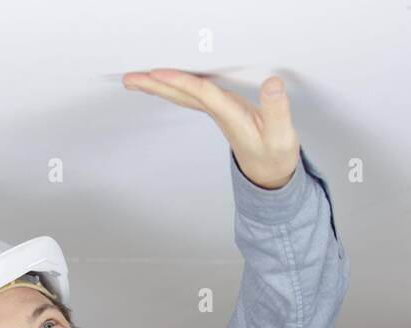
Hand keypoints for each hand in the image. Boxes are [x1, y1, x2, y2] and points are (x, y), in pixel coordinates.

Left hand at [122, 68, 299, 189]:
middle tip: (129, 78)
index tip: (159, 71)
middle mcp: (219, 113)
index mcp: (231, 116)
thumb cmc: (274, 155)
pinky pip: (191, 96)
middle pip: (182, 95)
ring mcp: (217, 113)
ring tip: (135, 79)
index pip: (202, 93)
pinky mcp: (220, 111)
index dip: (181, 81)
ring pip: (183, 96)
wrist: (270, 174)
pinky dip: (175, 87)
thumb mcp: (282, 136)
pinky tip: (164, 83)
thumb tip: (272, 83)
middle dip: (155, 85)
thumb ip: (277, 110)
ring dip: (159, 86)